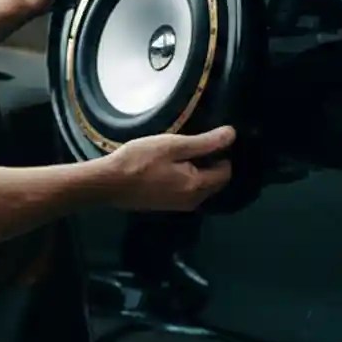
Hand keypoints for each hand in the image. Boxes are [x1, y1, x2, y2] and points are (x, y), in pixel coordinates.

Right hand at [101, 126, 236, 210]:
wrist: (108, 183)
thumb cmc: (139, 160)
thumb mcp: (172, 145)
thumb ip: (204, 142)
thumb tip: (232, 135)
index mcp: (198, 186)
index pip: (226, 172)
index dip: (221, 154)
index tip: (206, 140)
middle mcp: (193, 201)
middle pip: (216, 182)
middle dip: (211, 165)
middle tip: (193, 145)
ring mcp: (179, 207)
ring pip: (201, 188)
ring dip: (198, 172)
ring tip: (180, 154)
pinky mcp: (167, 207)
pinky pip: (188, 192)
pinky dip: (186, 180)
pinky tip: (170, 168)